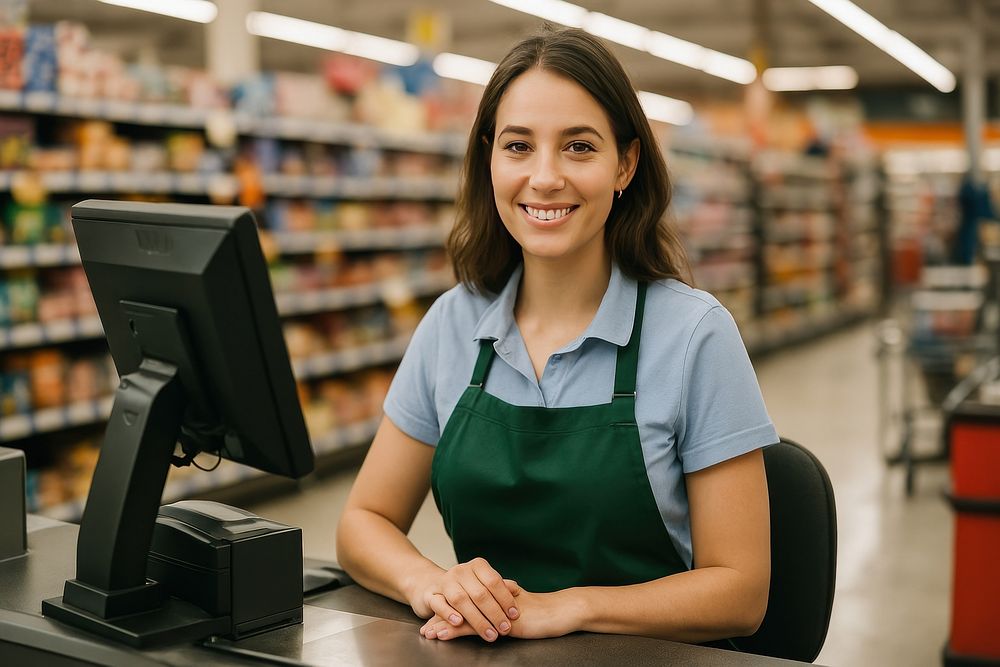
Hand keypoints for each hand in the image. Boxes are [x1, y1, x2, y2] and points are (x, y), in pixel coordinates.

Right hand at [407, 558, 521, 641]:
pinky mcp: (430, 595)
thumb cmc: (466, 587)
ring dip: (477, 619)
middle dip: (494, 613)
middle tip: (504, 629)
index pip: (493, 581)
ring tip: (489, 633)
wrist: (434, 586)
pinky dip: (449, 613)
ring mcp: (444, 582)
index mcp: (477, 566)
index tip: (514, 615)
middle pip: (479, 593)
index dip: (505, 598)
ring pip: (461, 600)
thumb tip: (516, 589)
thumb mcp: (483, 584)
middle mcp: (460, 571)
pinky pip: (439, 603)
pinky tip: (459, 623)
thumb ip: (499, 587)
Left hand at [419, 589, 583, 641]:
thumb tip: (498, 599)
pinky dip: (455, 631)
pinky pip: (472, 626)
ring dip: (443, 625)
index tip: (434, 618)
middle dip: (441, 618)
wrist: (559, 612)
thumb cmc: (541, 612)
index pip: (466, 599)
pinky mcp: (498, 619)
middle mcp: (490, 597)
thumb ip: (504, 602)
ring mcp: (493, 607)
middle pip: (459, 605)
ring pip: (462, 615)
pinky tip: (443, 635)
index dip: (450, 609)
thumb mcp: (517, 607)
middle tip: (425, 629)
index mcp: (493, 593)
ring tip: (428, 634)